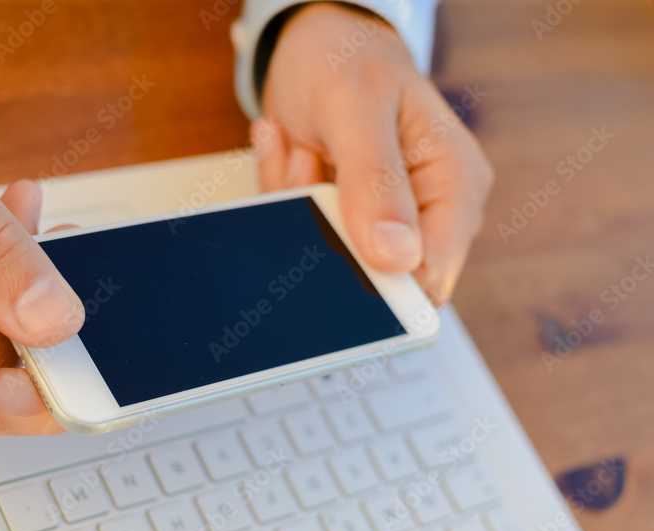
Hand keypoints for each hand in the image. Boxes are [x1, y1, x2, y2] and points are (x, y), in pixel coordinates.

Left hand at [255, 3, 493, 302]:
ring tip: (306, 147)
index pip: (431, 271)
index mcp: (456, 182)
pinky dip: (282, 194)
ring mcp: (380, 216)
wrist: (311, 44)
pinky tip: (293, 148)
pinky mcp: (341, 217)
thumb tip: (397, 256)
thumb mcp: (356, 109)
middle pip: (372, 269)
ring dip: (298, 202)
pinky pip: (299, 232)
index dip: (381, 278)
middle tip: (312, 164)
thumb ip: (374, 182)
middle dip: (325, 227)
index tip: (337, 246)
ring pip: (326, 254)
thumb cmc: (347, 59)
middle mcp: (426, 207)